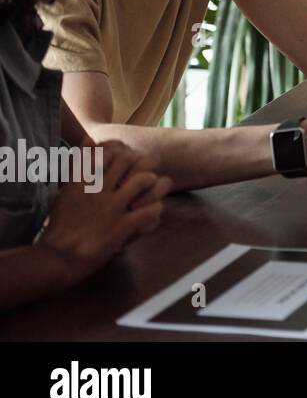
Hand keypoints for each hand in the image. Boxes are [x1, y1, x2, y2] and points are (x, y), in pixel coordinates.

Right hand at [38, 143, 171, 285]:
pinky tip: (153, 211)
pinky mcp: (121, 226)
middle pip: (127, 160)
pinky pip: (150, 210)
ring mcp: (111, 207)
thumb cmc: (60, 227)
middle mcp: (97, 190)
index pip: (107, 152)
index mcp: (82, 182)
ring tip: (153, 189)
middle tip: (147, 170)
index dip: (123, 152)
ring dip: (153, 183)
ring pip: (143, 180)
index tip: (129, 160)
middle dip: (141, 162)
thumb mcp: (66, 193)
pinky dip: (156, 209)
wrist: (58, 258)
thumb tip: (88, 139)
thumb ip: (79, 168)